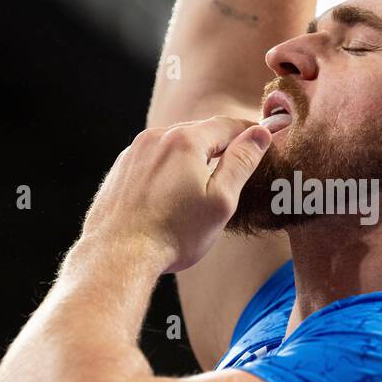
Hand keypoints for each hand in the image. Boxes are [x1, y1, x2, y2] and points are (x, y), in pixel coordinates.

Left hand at [78, 116, 271, 273]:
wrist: (118, 256)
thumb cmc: (174, 234)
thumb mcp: (221, 200)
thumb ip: (241, 162)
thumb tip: (260, 134)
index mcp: (185, 141)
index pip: (227, 125)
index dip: (249, 131)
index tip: (263, 138)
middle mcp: (155, 138)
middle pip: (199, 133)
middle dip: (219, 145)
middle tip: (237, 164)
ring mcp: (133, 153)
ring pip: (173, 146)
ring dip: (192, 157)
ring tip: (204, 183)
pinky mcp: (119, 170)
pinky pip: (153, 160)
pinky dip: (168, 169)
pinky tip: (171, 194)